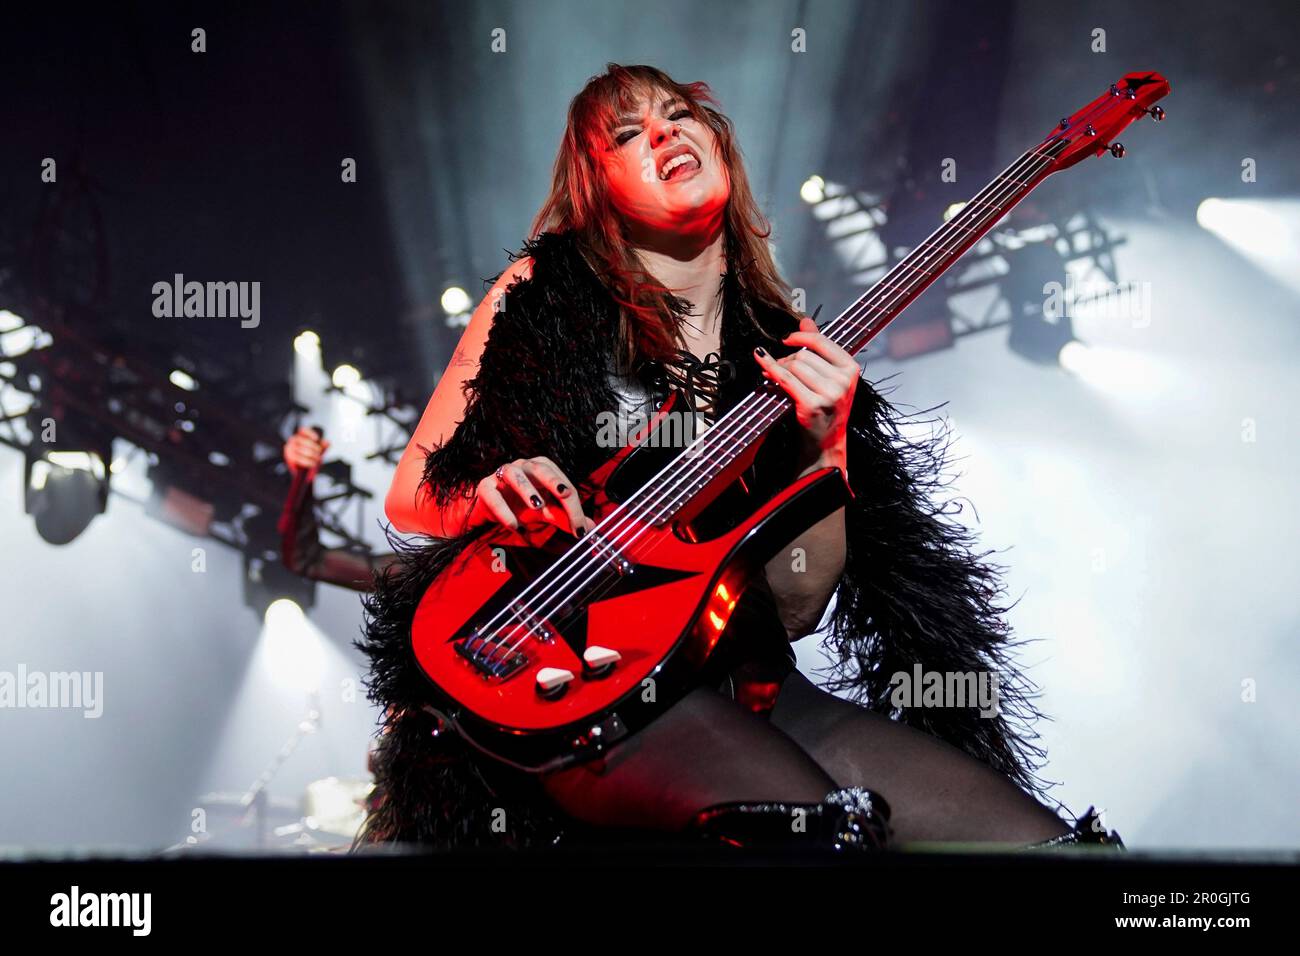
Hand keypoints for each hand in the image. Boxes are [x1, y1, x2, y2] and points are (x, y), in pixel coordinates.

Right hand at [284, 426, 329, 479]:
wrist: (304, 473)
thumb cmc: (310, 459)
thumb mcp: (318, 452)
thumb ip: (323, 447)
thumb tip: (327, 442)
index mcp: (300, 436)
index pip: (303, 430)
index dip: (310, 433)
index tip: (317, 439)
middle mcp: (293, 440)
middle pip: (304, 441)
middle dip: (315, 448)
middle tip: (319, 453)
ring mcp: (290, 448)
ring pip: (302, 449)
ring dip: (313, 455)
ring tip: (317, 459)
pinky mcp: (289, 457)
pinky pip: (299, 458)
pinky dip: (308, 461)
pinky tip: (312, 463)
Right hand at [466, 456, 593, 537]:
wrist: (490, 509)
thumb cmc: (521, 505)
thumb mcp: (546, 512)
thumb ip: (565, 518)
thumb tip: (589, 528)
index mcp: (543, 468)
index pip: (563, 484)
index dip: (574, 506)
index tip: (580, 530)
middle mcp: (524, 466)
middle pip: (541, 468)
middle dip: (555, 481)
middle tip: (565, 494)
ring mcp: (503, 474)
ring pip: (514, 475)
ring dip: (527, 489)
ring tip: (537, 506)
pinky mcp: (485, 487)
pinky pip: (493, 495)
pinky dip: (503, 510)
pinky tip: (514, 525)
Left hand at [753, 316, 858, 476]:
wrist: (825, 443)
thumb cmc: (826, 407)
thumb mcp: (828, 376)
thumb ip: (819, 347)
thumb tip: (805, 320)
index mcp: (851, 369)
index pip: (821, 341)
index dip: (800, 337)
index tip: (787, 339)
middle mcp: (843, 380)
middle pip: (803, 354)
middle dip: (787, 359)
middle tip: (781, 369)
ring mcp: (829, 394)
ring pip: (794, 365)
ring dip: (779, 369)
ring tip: (777, 378)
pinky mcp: (812, 405)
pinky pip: (785, 379)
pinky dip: (770, 370)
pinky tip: (762, 365)